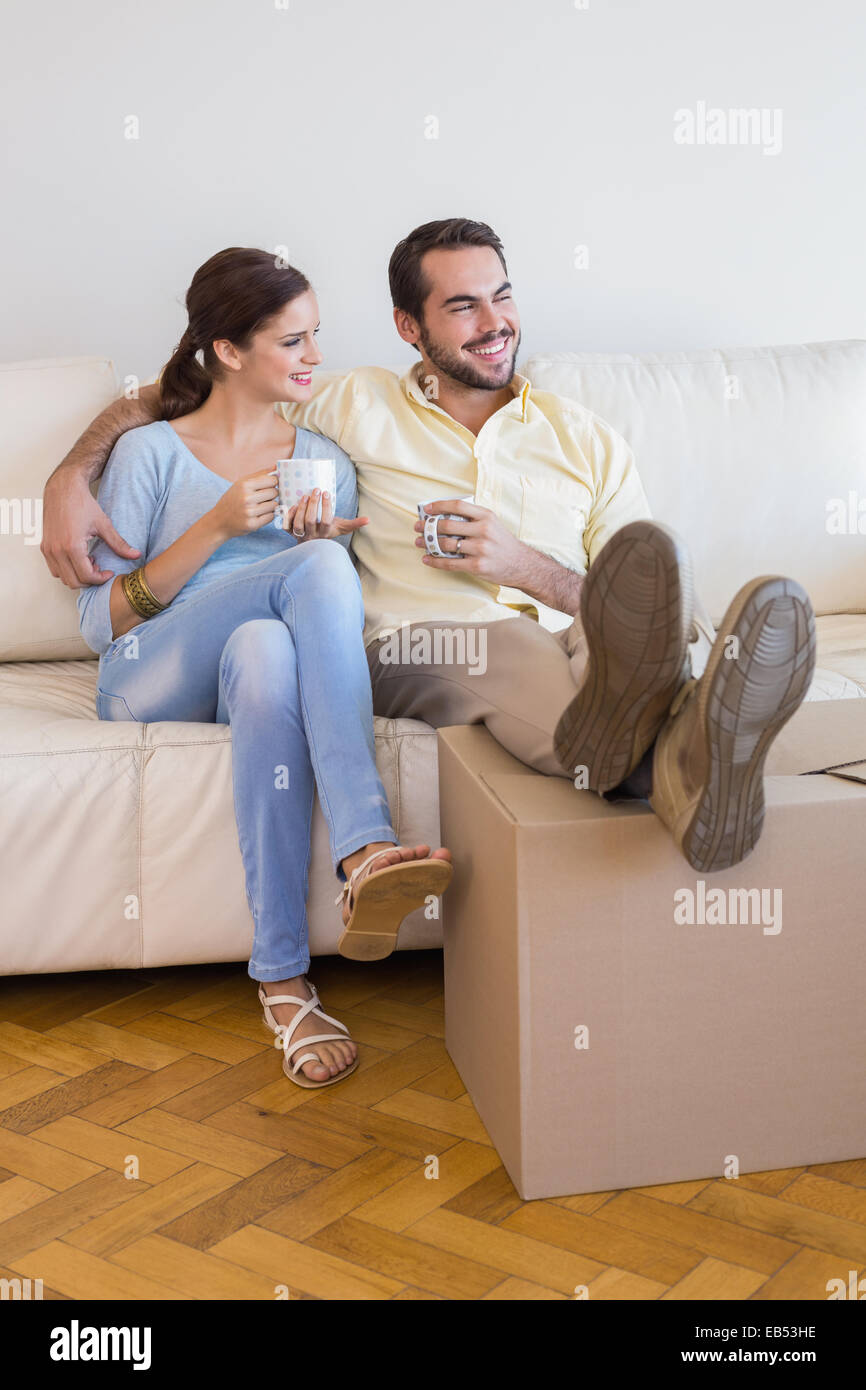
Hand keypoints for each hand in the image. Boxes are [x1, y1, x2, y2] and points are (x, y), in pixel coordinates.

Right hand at [41, 468, 141, 588]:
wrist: (63, 488)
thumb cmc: (82, 503)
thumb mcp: (103, 524)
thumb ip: (119, 543)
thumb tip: (136, 554)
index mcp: (72, 546)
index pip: (86, 576)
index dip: (100, 579)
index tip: (108, 572)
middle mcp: (57, 550)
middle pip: (73, 581)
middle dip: (89, 580)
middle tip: (100, 568)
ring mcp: (48, 549)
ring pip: (62, 577)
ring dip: (77, 575)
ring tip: (90, 561)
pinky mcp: (44, 546)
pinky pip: (54, 568)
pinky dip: (67, 569)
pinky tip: (79, 557)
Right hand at [209, 467, 282, 539]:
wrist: (219, 521)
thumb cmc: (233, 499)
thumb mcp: (241, 483)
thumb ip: (260, 474)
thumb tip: (277, 466)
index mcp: (244, 485)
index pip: (272, 480)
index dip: (273, 482)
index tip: (270, 485)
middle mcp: (247, 498)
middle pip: (274, 492)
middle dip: (272, 494)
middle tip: (263, 497)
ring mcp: (249, 512)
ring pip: (274, 505)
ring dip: (270, 506)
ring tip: (260, 506)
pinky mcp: (253, 525)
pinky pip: (271, 517)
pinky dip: (268, 515)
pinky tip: (259, 514)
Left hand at [282, 488, 368, 541]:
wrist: (312, 543)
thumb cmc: (327, 531)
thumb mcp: (340, 527)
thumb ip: (353, 524)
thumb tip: (368, 520)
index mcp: (325, 533)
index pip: (326, 521)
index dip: (326, 507)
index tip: (326, 493)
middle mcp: (312, 536)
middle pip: (310, 521)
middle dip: (312, 505)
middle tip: (315, 490)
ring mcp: (300, 536)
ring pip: (298, 524)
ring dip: (300, 509)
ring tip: (305, 496)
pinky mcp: (290, 533)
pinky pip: (286, 526)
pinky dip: (288, 516)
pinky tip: (293, 505)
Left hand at [414, 498, 525, 584]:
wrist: (521, 564)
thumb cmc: (502, 543)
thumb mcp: (492, 523)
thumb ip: (473, 518)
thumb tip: (443, 516)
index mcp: (486, 516)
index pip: (457, 505)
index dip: (439, 506)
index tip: (427, 509)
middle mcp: (483, 530)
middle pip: (448, 525)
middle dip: (428, 526)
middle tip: (418, 527)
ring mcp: (480, 549)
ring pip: (446, 544)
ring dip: (428, 544)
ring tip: (419, 543)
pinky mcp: (477, 566)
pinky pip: (450, 563)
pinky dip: (435, 561)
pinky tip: (427, 559)